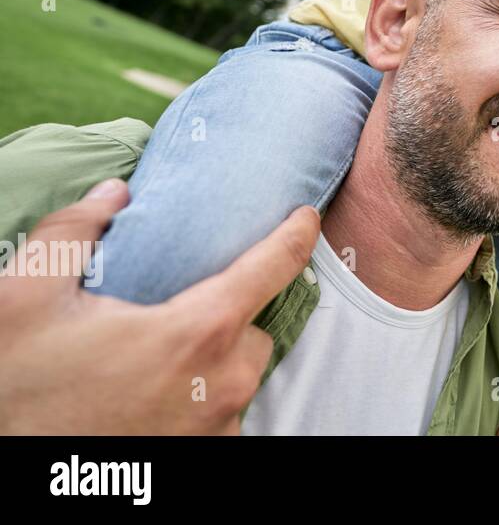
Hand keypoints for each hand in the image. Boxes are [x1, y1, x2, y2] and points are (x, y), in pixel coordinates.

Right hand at [0, 178, 318, 434]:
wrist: (3, 463)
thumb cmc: (16, 388)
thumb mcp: (25, 296)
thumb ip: (75, 232)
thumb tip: (114, 195)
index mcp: (197, 333)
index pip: (272, 267)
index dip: (295, 235)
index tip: (307, 216)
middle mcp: (222, 385)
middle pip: (252, 331)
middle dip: (223, 315)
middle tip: (172, 313)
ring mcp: (215, 430)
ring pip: (238, 377)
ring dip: (210, 364)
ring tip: (155, 361)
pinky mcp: (202, 459)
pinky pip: (220, 418)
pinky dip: (197, 403)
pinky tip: (153, 398)